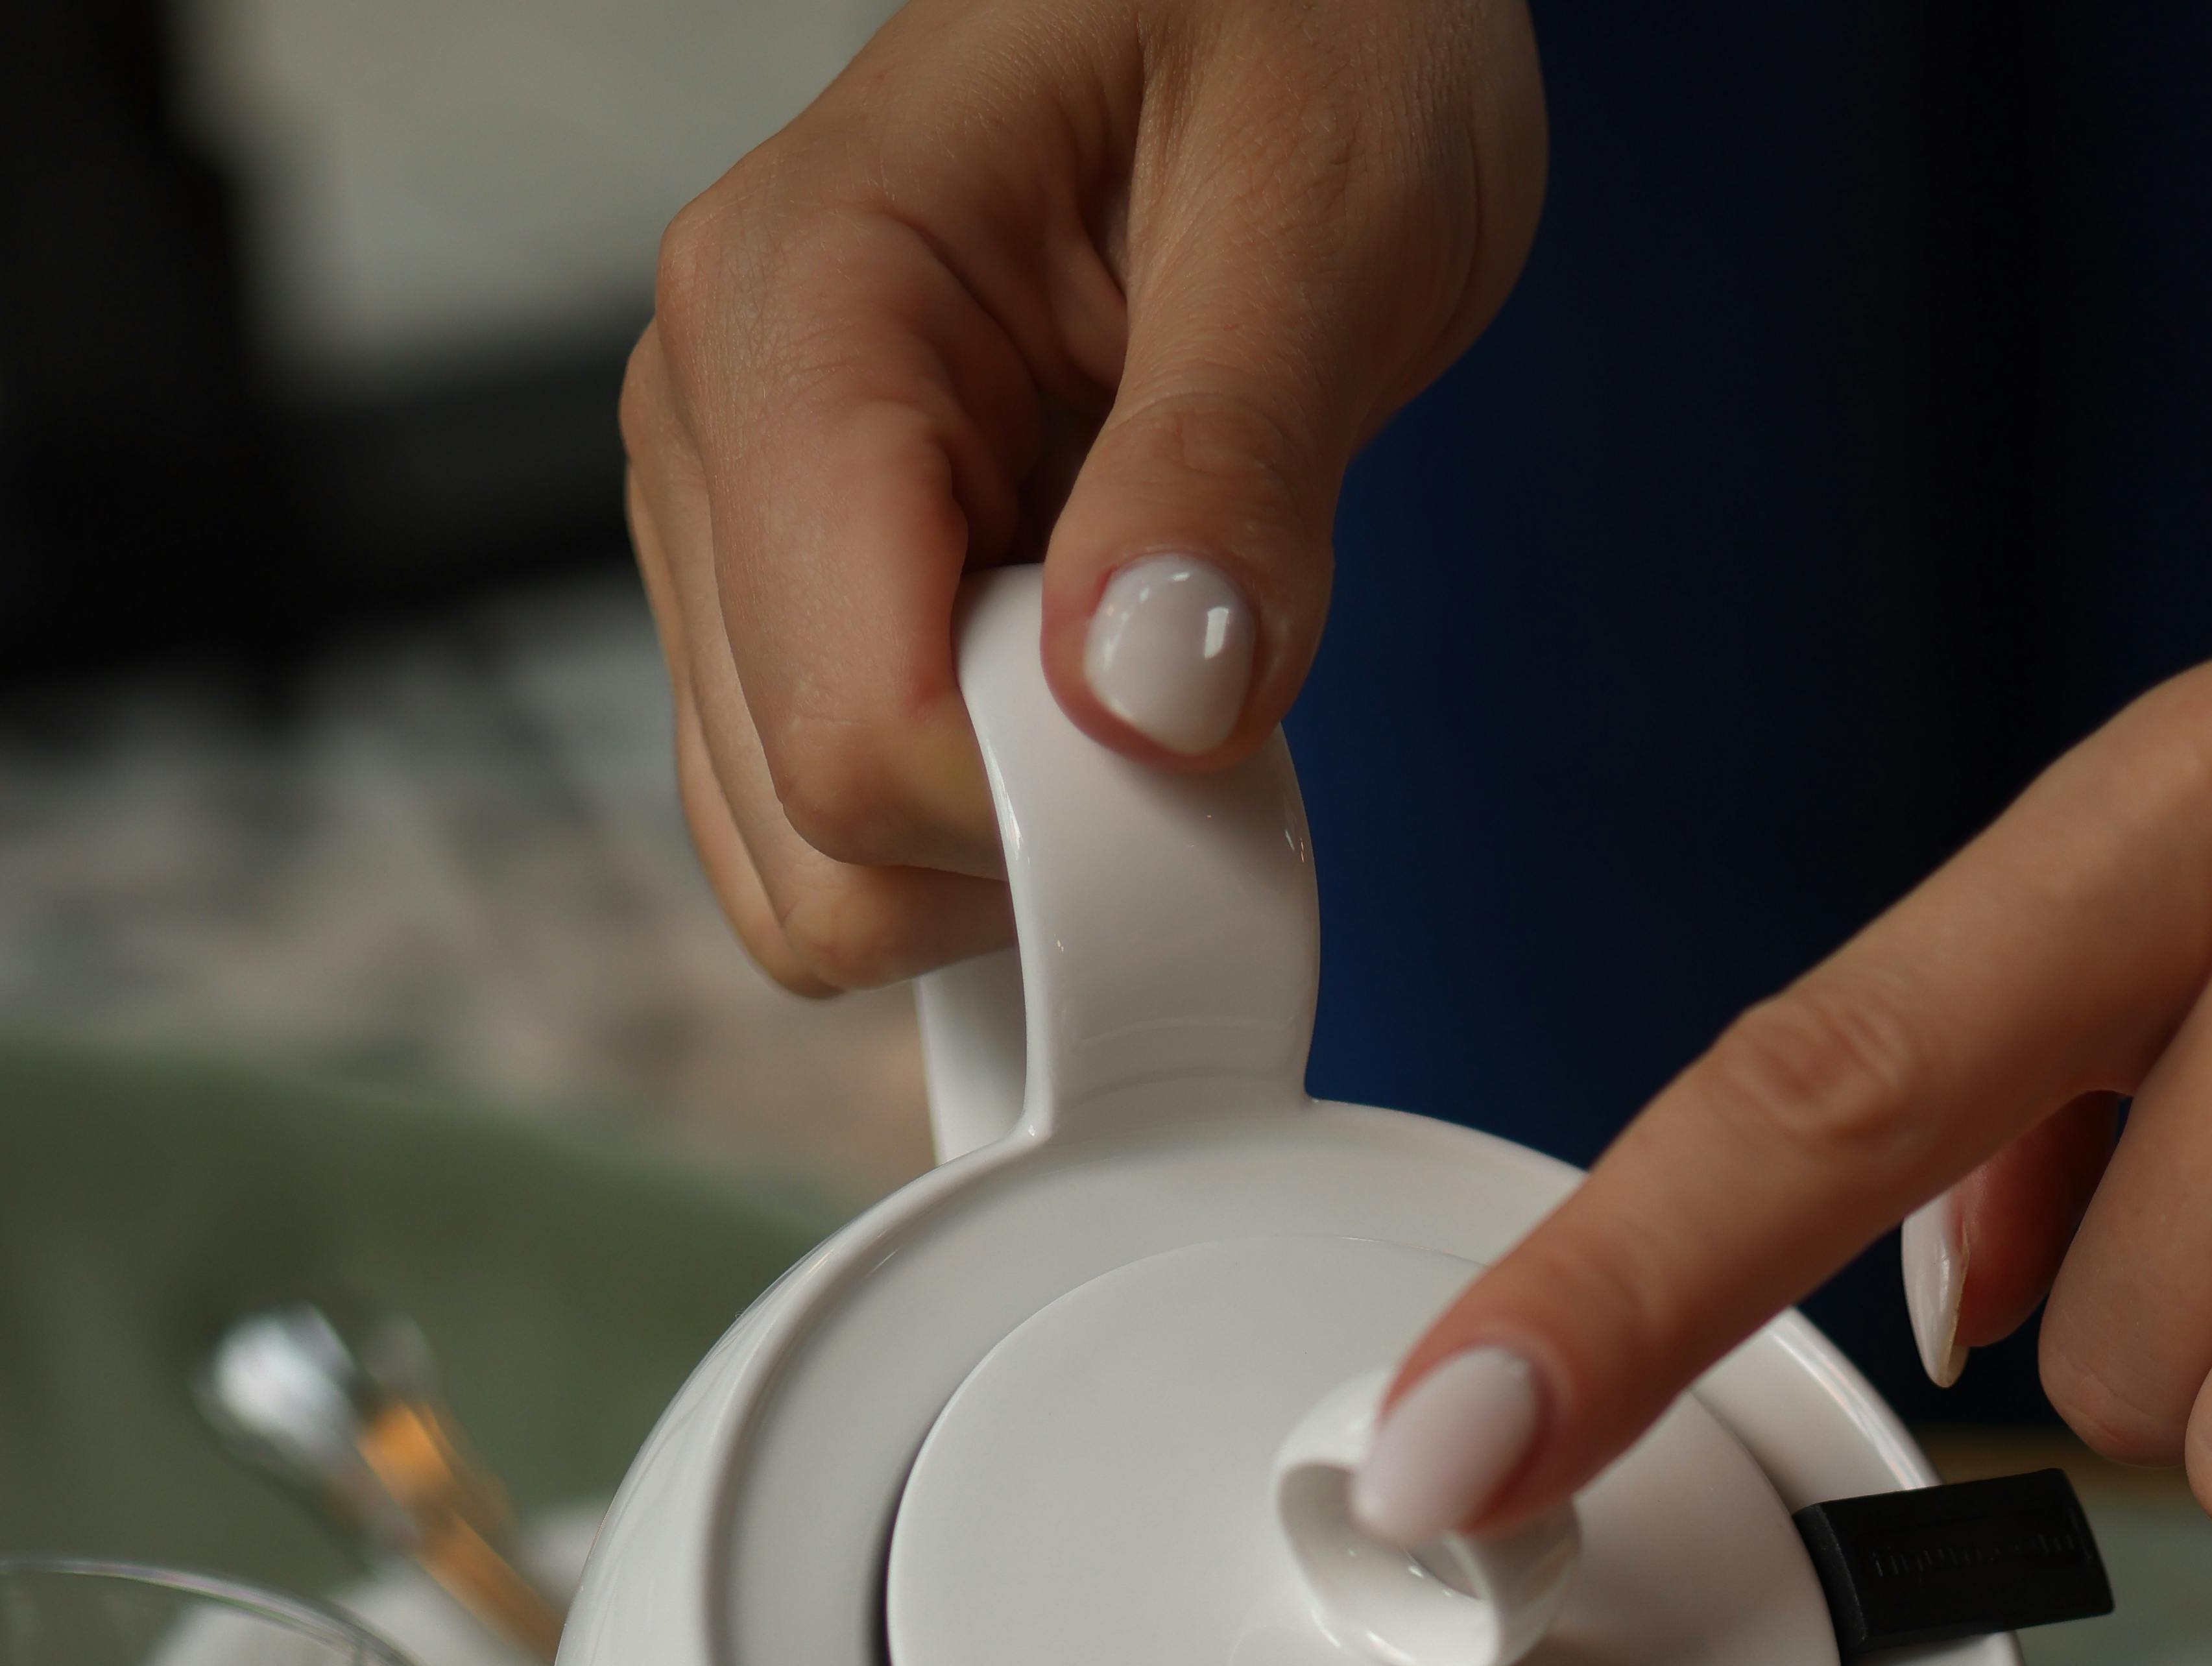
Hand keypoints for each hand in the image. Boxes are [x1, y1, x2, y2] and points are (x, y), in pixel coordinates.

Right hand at [623, 0, 1543, 995]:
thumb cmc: (1301, 30)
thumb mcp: (1326, 208)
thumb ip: (1233, 463)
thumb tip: (1149, 692)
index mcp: (807, 301)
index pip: (858, 729)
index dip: (1054, 820)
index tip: (1208, 740)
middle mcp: (716, 416)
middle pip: (814, 830)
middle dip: (1031, 848)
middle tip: (1194, 693)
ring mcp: (731, 518)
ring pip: (809, 866)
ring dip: (1010, 849)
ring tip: (1139, 669)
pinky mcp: (788, 591)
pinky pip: (844, 829)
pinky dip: (989, 836)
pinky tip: (1085, 697)